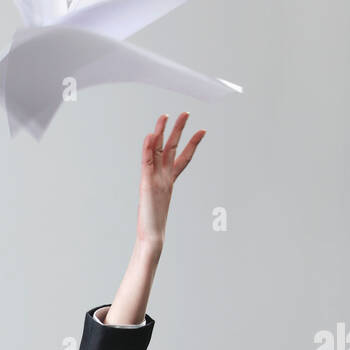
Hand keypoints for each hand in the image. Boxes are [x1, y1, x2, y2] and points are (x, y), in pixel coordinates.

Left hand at [136, 111, 204, 249]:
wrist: (152, 236)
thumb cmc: (153, 224)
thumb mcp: (157, 203)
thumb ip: (161, 193)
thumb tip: (162, 187)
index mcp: (169, 181)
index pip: (182, 157)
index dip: (192, 143)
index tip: (202, 130)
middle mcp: (165, 177)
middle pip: (173, 148)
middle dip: (180, 129)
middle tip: (186, 113)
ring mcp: (157, 179)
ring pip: (161, 149)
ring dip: (164, 131)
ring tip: (168, 115)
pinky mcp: (147, 183)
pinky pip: (147, 161)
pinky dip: (148, 147)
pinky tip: (150, 135)